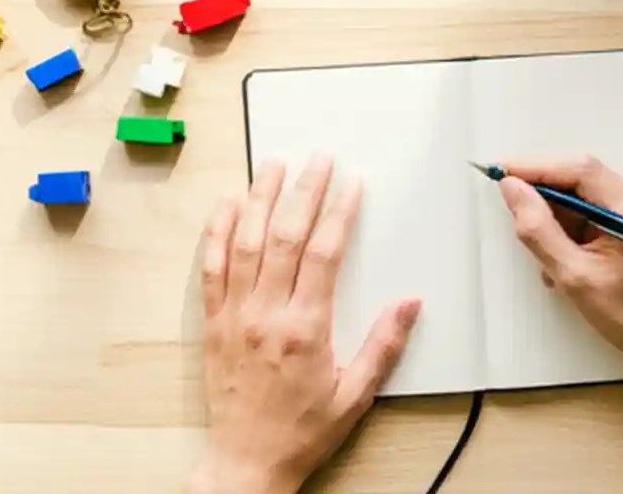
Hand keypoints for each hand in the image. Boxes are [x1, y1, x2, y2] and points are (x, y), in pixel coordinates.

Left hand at [188, 155, 421, 493]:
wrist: (245, 464)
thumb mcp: (355, 396)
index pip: (324, 254)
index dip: (339, 212)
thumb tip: (411, 303)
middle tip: (319, 158)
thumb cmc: (301, 433)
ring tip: (274, 164)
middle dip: (305, 190)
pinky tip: (228, 204)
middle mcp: (266, 313)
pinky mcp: (212, 322)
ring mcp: (234, 314)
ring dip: (261, 197)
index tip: (352, 184)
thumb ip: (384, 345)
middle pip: (285, 235)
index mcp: (305, 328)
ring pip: (245, 241)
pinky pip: (211, 266)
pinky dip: (218, 231)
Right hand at [499, 156, 622, 446]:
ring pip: (589, 191)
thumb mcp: (574, 277)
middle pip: (584, 176)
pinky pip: (600, 206)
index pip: (581, 170)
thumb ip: (539, 230)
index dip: (537, 166)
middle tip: (513, 207)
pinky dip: (576, 223)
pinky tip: (568, 252)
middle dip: (545, 190)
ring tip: (548, 251)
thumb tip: (512, 189)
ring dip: (560, 213)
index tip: (501, 171)